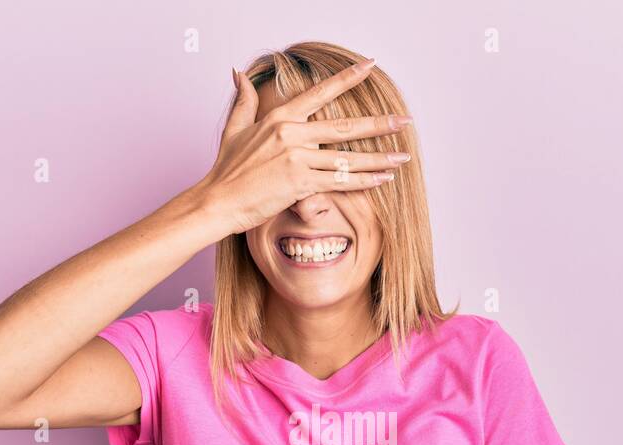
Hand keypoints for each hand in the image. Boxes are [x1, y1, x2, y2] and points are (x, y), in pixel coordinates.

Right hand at [196, 59, 412, 235]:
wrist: (218, 201)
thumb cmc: (226, 169)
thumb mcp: (235, 128)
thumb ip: (244, 99)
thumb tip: (239, 72)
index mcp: (280, 117)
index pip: (321, 92)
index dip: (348, 78)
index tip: (370, 66)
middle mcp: (292, 134)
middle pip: (345, 127)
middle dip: (379, 125)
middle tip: (405, 121)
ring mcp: (297, 158)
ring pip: (348, 158)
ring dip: (379, 159)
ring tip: (403, 157)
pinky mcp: (300, 183)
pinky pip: (340, 182)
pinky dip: (364, 181)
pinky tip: (383, 179)